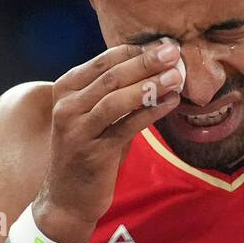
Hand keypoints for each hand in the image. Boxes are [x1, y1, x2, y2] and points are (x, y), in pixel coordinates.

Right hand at [32, 39, 184, 242]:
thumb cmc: (90, 152)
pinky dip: (150, 112)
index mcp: (67, 89)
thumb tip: (159, 69)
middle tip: (174, 51)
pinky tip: (170, 104)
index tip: (165, 45)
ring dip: (149, 85)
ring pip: (116, 98)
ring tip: (176, 77)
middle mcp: (67, 106)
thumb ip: (118, 93)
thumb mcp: (98, 116)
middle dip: (146, 62)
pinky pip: (126, 126)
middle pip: (111, 75)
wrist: (67, 197)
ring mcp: (77, 129)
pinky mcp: (93, 152)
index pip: (105, 60)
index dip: (136, 51)